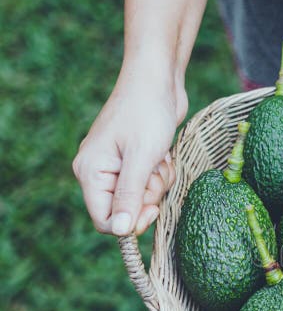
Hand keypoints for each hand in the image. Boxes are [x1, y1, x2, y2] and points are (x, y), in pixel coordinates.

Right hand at [73, 67, 186, 234]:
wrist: (157, 79)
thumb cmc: (147, 112)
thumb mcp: (141, 158)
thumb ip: (129, 196)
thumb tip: (119, 231)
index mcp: (90, 172)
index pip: (105, 221)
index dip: (131, 223)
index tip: (154, 209)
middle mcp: (99, 172)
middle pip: (127, 210)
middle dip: (149, 195)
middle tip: (156, 170)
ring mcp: (117, 167)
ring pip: (142, 197)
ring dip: (159, 182)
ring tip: (160, 156)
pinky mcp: (134, 161)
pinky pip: (150, 183)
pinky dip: (161, 172)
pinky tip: (163, 153)